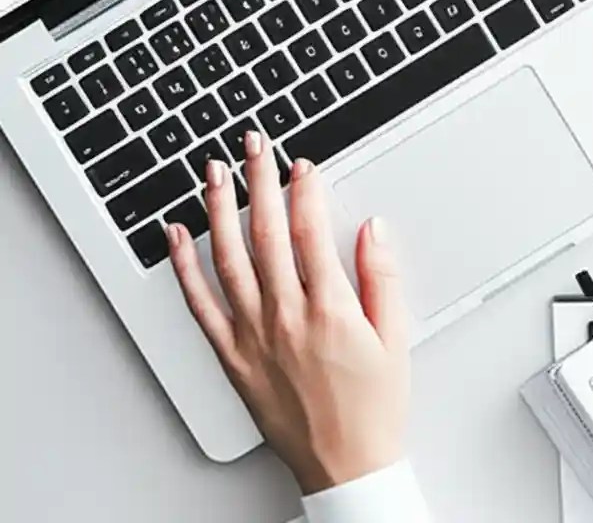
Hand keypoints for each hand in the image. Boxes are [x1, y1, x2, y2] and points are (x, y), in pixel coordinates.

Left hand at [166, 131, 409, 493]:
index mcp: (330, 309)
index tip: (301, 164)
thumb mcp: (396, 339)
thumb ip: (382, 279)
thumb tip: (372, 231)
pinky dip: (184, 266)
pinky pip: (200, 304)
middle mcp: (286, 316)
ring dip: (219, 209)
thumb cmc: (372, 409)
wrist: (344, 465)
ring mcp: (253, 336)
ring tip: (214, 174)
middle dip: (259, 181)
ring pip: (228, 258)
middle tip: (254, 146)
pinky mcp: (232, 357)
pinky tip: (177, 236)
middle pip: (265, 232)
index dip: (303, 190)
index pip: (309, 231)